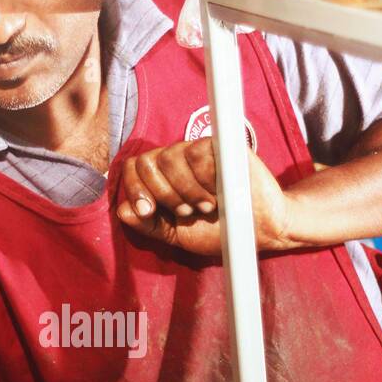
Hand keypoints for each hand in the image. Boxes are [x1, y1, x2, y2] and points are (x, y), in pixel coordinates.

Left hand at [117, 138, 293, 254]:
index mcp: (164, 177)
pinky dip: (204, 180)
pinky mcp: (222, 146)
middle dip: (161, 193)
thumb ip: (149, 226)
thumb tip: (122, 211)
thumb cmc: (220, 231)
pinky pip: (198, 153)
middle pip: (147, 161)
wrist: (258, 231)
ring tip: (206, 207)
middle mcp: (178, 159)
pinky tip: (219, 194)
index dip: (134, 189)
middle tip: (186, 212)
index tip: (149, 211)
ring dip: (185, 190)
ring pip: (170, 157)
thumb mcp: (177, 235)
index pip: (134, 167)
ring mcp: (199, 150)